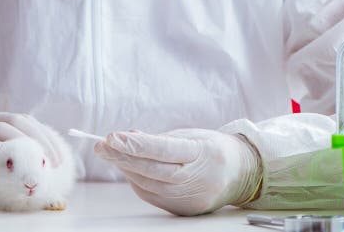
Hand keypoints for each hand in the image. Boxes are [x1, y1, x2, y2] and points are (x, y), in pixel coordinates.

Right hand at [0, 111, 62, 191]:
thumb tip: (30, 161)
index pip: (21, 119)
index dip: (42, 133)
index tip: (58, 151)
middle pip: (16, 121)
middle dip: (40, 138)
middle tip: (55, 159)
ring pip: (1, 129)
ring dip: (24, 144)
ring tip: (39, 160)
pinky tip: (12, 159)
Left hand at [94, 128, 261, 215]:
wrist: (241, 173)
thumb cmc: (213, 148)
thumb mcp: (191, 134)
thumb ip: (159, 138)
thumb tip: (126, 138)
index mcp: (204, 152)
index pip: (164, 150)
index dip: (136, 145)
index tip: (112, 137)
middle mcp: (199, 179)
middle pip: (153, 171)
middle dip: (123, 157)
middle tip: (102, 146)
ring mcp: (192, 198)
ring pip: (150, 185)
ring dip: (127, 169)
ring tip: (112, 153)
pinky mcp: (185, 210)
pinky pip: (153, 196)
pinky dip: (138, 182)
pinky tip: (130, 169)